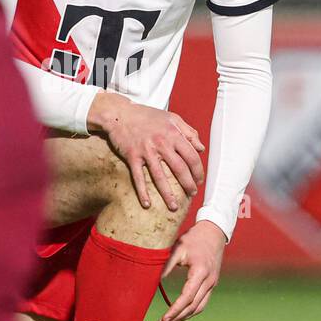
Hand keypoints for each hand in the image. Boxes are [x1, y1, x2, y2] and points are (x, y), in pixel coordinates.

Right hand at [88, 92, 205, 210]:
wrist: (120, 114)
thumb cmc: (147, 116)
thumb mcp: (171, 117)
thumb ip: (189, 131)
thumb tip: (201, 148)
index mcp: (173, 134)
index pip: (191, 156)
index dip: (198, 170)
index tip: (199, 180)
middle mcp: (161, 143)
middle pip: (179, 169)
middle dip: (188, 184)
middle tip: (191, 194)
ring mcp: (146, 151)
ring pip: (160, 177)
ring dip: (168, 194)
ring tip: (174, 206)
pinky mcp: (132, 156)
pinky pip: (138, 177)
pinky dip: (142, 192)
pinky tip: (147, 204)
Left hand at [157, 220, 226, 320]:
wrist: (213, 232)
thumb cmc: (194, 238)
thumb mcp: (178, 248)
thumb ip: (167, 266)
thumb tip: (153, 282)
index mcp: (200, 272)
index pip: (187, 297)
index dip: (175, 310)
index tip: (163, 318)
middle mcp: (209, 280)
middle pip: (193, 306)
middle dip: (177, 318)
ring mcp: (212, 283)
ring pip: (199, 307)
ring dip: (184, 317)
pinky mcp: (212, 283)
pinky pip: (202, 302)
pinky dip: (191, 310)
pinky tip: (180, 314)